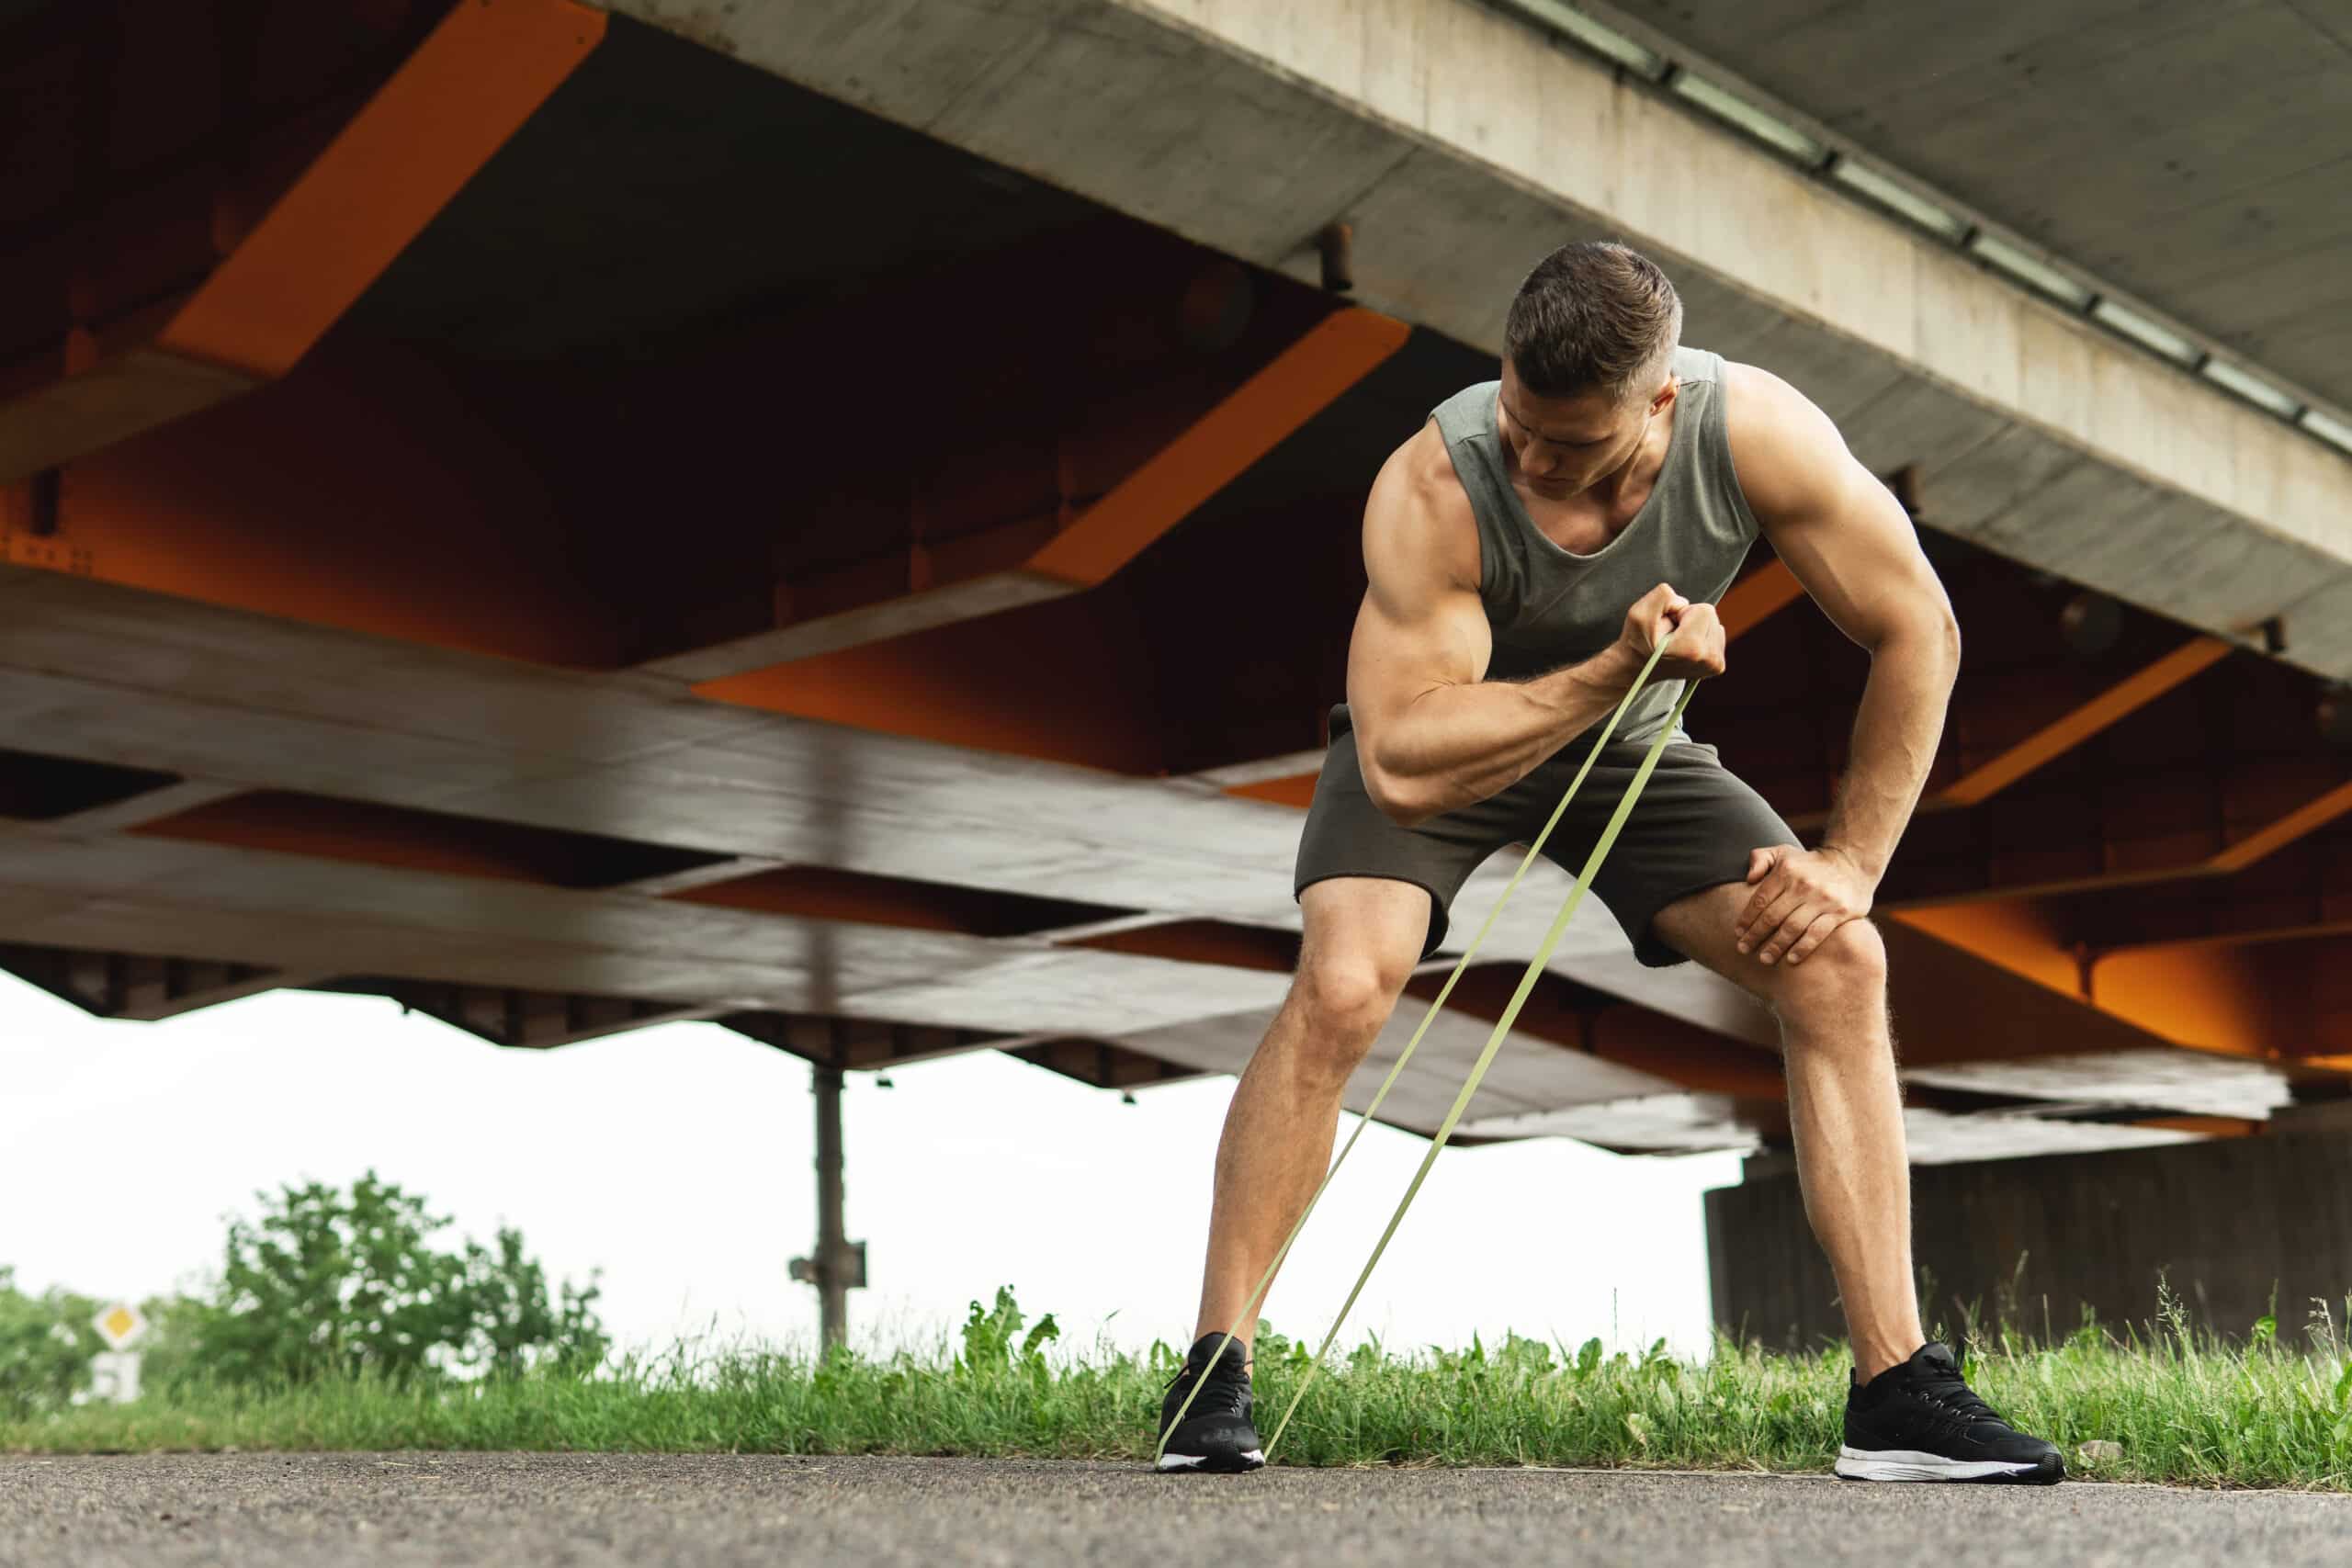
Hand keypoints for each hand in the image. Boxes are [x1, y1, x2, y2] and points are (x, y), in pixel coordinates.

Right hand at [1618, 582, 1726, 682]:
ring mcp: (1715, 665)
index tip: (1668, 628)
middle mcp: (1709, 660)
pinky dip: (1700, 636)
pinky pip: (1716, 635)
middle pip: (1711, 616)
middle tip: (1670, 635)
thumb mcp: (1639, 614)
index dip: (1682, 613)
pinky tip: (1685, 648)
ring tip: (1676, 642)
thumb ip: (1663, 596)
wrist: (1637, 670)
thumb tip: (1684, 602)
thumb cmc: (1637, 642)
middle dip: (1690, 619)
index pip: (1705, 610)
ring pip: (1714, 624)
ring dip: (1695, 628)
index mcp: (1693, 649)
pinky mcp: (1717, 666)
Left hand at [1735, 845, 1873, 965]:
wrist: (1853, 863)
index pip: (1760, 900)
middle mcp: (1803, 885)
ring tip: (1764, 959)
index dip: (1746, 919)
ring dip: (1776, 946)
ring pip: (1793, 928)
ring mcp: (1822, 899)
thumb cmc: (1810, 863)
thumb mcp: (1784, 852)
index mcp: (1786, 871)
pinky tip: (1791, 959)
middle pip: (1773, 916)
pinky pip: (1817, 933)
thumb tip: (1748, 879)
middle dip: (1755, 936)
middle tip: (1743, 949)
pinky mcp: (1840, 912)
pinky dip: (1803, 948)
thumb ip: (1761, 859)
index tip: (1738, 934)